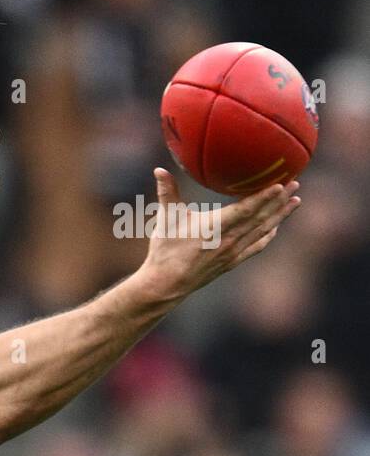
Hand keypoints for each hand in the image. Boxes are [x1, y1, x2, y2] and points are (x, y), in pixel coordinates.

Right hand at [140, 167, 299, 297]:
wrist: (166, 285)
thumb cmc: (164, 250)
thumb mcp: (165, 219)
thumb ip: (166, 192)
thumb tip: (159, 170)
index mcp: (214, 228)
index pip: (245, 210)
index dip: (264, 197)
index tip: (280, 184)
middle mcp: (229, 240)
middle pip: (261, 217)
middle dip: (280, 200)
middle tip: (295, 182)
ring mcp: (233, 252)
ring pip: (262, 230)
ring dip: (280, 215)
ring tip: (296, 200)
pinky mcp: (232, 261)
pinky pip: (256, 245)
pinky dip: (269, 234)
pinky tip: (276, 226)